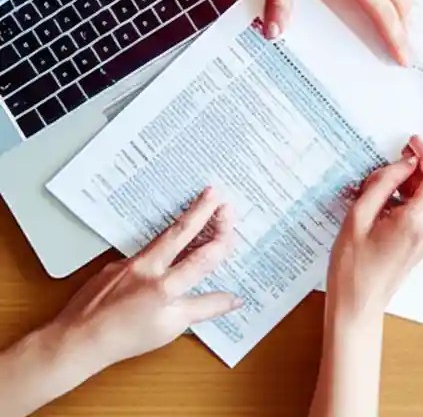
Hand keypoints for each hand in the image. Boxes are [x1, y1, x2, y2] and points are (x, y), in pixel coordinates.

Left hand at [46, 188, 240, 369]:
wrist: (79, 338)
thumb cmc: (125, 338)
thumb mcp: (172, 327)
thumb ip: (206, 308)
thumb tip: (234, 299)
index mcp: (164, 288)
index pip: (202, 258)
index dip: (221, 240)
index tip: (231, 226)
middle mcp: (147, 269)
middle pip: (180, 233)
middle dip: (201, 211)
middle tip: (216, 194)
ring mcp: (129, 263)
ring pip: (162, 237)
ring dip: (183, 220)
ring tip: (198, 205)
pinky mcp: (116, 264)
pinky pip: (145, 250)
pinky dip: (161, 243)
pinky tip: (169, 243)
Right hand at [327, 136, 422, 322]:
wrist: (358, 304)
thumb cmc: (352, 266)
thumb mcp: (359, 216)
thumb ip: (383, 183)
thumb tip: (404, 163)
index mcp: (419, 218)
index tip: (408, 144)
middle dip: (416, 168)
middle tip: (386, 167)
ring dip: (411, 184)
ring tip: (378, 188)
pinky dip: (410, 198)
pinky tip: (384, 203)